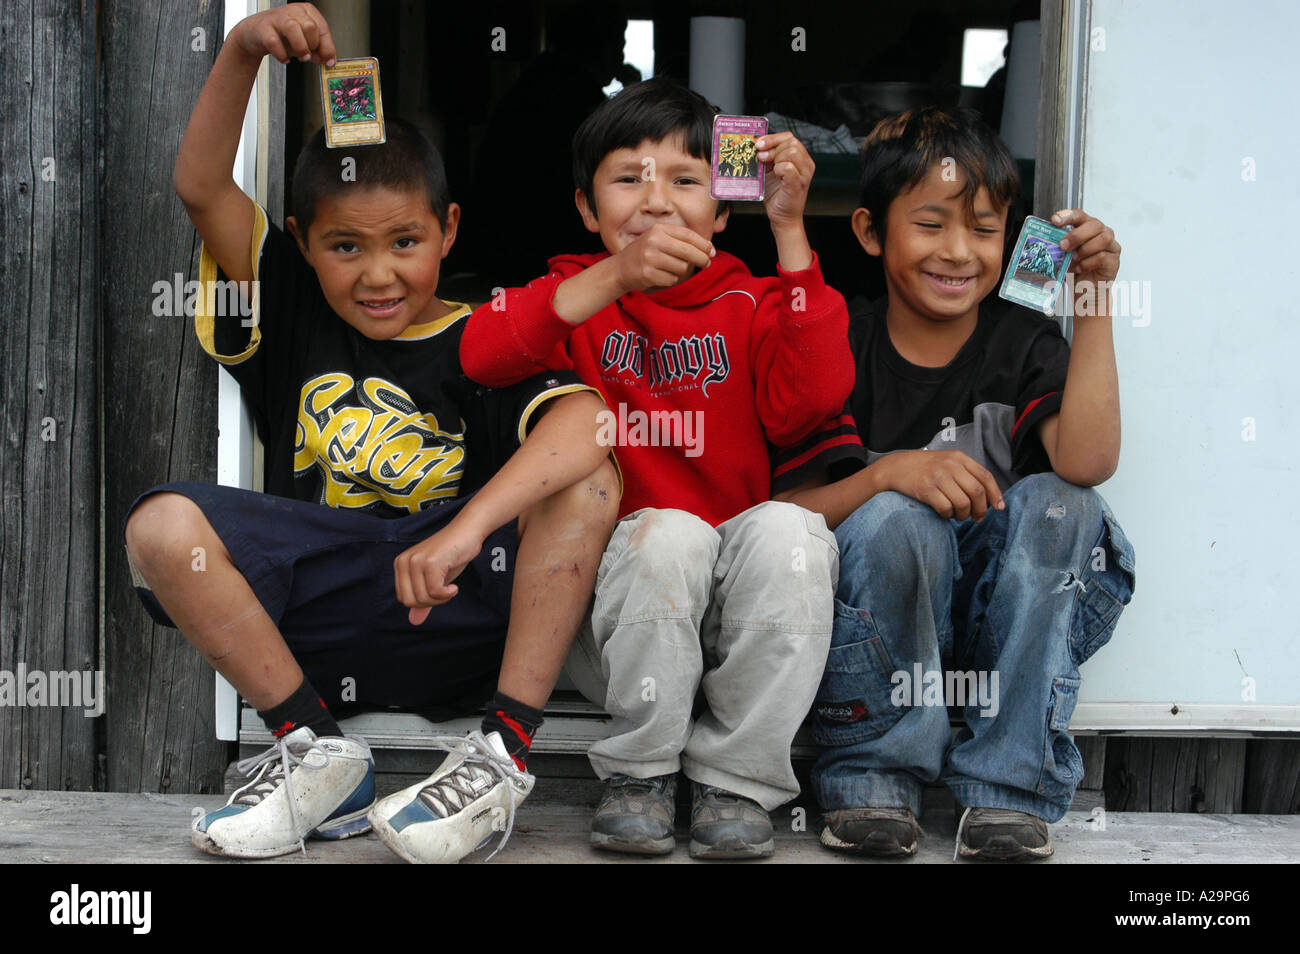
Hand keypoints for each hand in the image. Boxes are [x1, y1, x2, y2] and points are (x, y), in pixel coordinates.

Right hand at [232, 2, 336, 66]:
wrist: (255, 34)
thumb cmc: (281, 36)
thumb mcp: (304, 42)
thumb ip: (317, 50)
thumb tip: (327, 60)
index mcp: (306, 11)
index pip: (323, 28)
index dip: (327, 47)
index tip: (329, 61)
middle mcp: (293, 10)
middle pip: (310, 27)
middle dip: (313, 46)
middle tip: (309, 56)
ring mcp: (277, 17)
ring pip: (293, 28)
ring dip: (300, 48)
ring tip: (300, 57)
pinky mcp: (263, 27)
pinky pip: (274, 42)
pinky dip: (282, 54)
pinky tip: (285, 58)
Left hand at [393, 519, 484, 624]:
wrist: (468, 531)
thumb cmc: (452, 554)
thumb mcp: (435, 580)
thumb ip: (424, 599)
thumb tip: (414, 621)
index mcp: (400, 565)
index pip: (404, 599)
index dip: (423, 602)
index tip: (438, 592)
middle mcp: (404, 562)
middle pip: (410, 601)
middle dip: (431, 603)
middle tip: (445, 592)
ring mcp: (416, 561)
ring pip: (422, 598)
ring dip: (441, 599)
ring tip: (450, 588)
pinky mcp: (430, 562)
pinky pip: (435, 591)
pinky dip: (447, 594)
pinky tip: (454, 587)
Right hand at [614, 223, 714, 292]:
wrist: (620, 269)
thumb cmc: (644, 254)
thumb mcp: (658, 239)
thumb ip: (679, 241)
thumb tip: (708, 249)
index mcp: (659, 230)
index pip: (688, 235)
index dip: (703, 244)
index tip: (712, 252)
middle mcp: (654, 241)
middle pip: (688, 252)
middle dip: (701, 259)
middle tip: (707, 264)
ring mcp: (650, 258)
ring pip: (682, 267)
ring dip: (681, 271)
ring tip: (670, 269)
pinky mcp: (648, 273)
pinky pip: (672, 279)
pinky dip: (670, 280)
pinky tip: (661, 276)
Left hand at [757, 132, 814, 230]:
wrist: (781, 217)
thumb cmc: (776, 195)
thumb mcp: (769, 170)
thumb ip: (766, 157)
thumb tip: (755, 144)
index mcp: (800, 158)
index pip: (789, 137)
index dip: (772, 138)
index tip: (758, 144)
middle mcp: (806, 165)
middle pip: (791, 142)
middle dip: (772, 147)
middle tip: (760, 157)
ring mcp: (804, 174)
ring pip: (792, 152)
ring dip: (775, 157)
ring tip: (768, 167)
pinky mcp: (798, 184)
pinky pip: (788, 168)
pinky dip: (778, 168)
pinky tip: (774, 175)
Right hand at [876, 449, 1004, 520]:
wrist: (896, 467)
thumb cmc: (925, 468)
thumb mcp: (948, 461)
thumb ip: (967, 473)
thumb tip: (989, 497)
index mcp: (959, 458)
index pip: (985, 476)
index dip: (995, 494)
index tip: (999, 507)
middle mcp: (950, 465)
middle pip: (977, 492)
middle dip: (981, 510)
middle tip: (977, 518)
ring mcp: (938, 477)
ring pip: (963, 503)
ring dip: (964, 515)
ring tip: (959, 516)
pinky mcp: (926, 489)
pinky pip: (946, 508)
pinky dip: (948, 515)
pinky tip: (944, 513)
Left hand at [1053, 209, 1120, 285]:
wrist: (1085, 290)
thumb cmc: (1076, 270)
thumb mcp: (1064, 256)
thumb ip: (1060, 247)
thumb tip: (1049, 242)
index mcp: (1087, 228)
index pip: (1080, 215)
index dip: (1068, 216)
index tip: (1055, 220)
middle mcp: (1101, 233)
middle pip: (1094, 224)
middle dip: (1077, 235)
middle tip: (1063, 246)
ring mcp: (1110, 246)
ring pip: (1103, 239)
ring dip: (1085, 249)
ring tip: (1074, 259)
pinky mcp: (1114, 260)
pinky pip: (1103, 256)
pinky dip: (1088, 263)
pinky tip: (1080, 269)